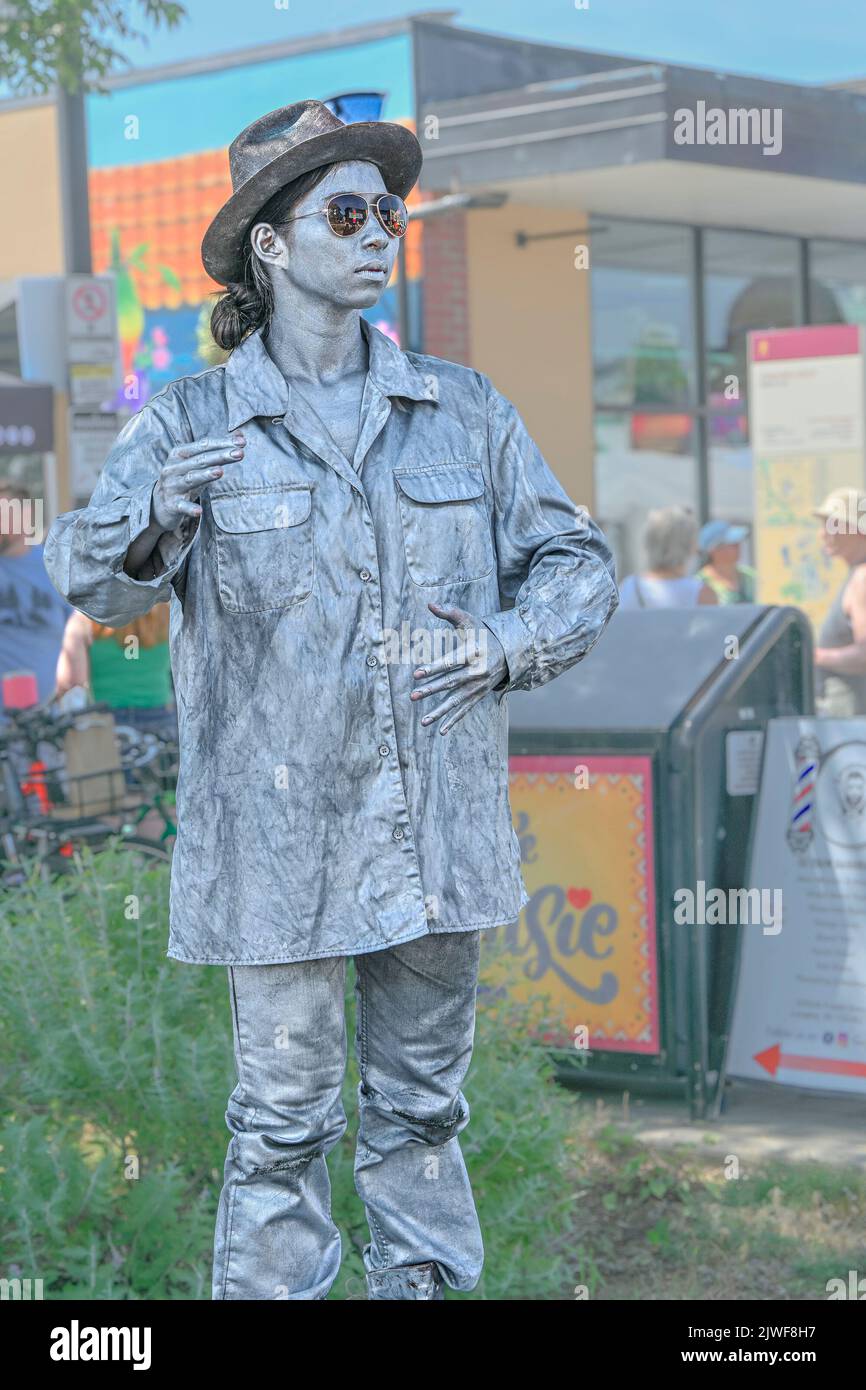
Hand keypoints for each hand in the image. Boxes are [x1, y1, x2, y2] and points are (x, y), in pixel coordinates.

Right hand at [150, 433, 244, 531]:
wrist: (158, 504)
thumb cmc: (183, 480)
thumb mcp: (197, 463)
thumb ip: (217, 450)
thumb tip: (240, 434)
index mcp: (179, 454)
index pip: (203, 445)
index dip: (222, 443)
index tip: (242, 442)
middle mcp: (174, 468)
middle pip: (200, 460)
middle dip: (220, 456)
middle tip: (239, 453)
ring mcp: (172, 486)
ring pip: (191, 479)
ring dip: (205, 475)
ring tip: (220, 471)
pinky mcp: (171, 505)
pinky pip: (182, 506)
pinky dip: (190, 508)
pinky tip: (199, 511)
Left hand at [411, 601, 507, 733]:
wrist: (509, 651)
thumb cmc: (482, 633)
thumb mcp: (469, 620)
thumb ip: (449, 612)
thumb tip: (430, 604)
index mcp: (474, 652)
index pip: (451, 661)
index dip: (433, 668)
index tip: (417, 673)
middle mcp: (478, 671)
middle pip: (451, 683)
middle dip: (431, 690)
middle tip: (413, 695)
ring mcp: (480, 686)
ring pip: (457, 701)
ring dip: (440, 712)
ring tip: (423, 721)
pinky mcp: (480, 695)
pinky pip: (465, 710)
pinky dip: (454, 721)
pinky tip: (441, 731)